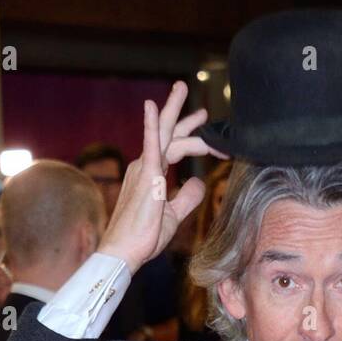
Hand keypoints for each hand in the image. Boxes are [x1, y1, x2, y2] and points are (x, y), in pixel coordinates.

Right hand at [99, 82, 227, 274]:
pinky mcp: (145, 177)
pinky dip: (151, 125)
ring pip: (164, 134)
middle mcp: (146, 166)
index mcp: (152, 174)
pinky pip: (149, 145)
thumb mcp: (174, 215)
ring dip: (174, 111)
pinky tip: (152, 106)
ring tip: (182, 89)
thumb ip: (187, 197)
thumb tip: (199, 181)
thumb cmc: (143, 236)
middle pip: (168, 134)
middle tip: (192, 96)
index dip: (196, 143)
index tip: (216, 145)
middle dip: (182, 114)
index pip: (175, 149)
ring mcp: (144, 169)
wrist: (125, 252)